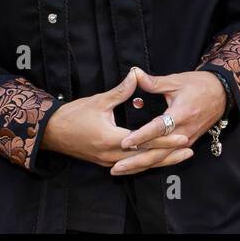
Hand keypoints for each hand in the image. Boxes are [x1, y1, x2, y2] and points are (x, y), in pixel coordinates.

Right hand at [40, 67, 192, 168]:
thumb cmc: (72, 115)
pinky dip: (146, 163)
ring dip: (160, 161)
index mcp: (111, 139)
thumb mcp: (98, 101)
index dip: (165, 139)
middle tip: (188, 149)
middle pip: (146, 158)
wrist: (51, 132)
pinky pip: (131, 165)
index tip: (182, 136)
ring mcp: (108, 161)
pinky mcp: (105, 162)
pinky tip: (156, 159)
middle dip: (169, 155)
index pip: (144, 141)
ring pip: (140, 165)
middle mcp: (112, 154)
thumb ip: (120, 91)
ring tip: (179, 156)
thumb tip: (136, 74)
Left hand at [110, 69, 226, 175]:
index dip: (142, 136)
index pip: (159, 128)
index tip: (125, 142)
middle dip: (137, 161)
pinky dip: (153, 163)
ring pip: (163, 158)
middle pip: (159, 152)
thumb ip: (154, 82)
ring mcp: (187, 140)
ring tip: (121, 170)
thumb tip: (134, 74)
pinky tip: (138, 168)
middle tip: (117, 167)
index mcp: (181, 114)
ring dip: (142, 165)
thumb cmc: (199, 85)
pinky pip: (169, 157)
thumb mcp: (176, 80)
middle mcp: (184, 131)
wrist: (222, 94)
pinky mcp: (188, 143)